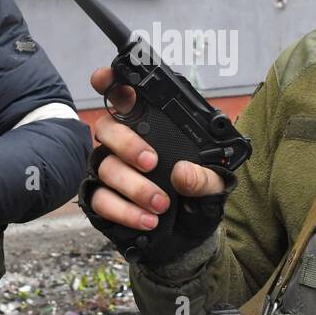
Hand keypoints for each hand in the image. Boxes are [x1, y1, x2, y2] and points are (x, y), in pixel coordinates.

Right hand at [86, 66, 225, 230]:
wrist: (191, 235)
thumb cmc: (197, 197)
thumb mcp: (214, 185)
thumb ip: (206, 176)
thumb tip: (183, 174)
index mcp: (149, 127)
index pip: (123, 96)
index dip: (109, 82)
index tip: (104, 78)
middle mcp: (123, 144)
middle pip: (107, 128)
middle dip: (128, 143)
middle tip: (152, 162)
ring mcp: (110, 170)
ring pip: (106, 167)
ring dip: (134, 186)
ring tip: (161, 204)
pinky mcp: (102, 198)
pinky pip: (101, 199)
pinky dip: (124, 211)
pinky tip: (147, 219)